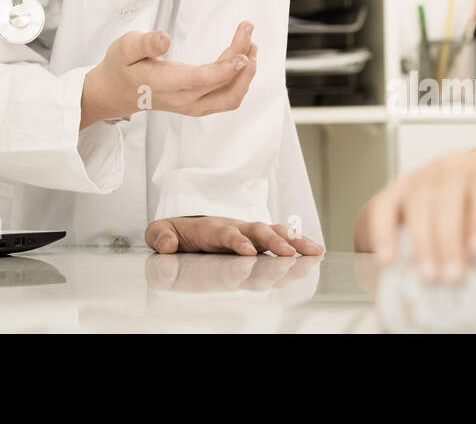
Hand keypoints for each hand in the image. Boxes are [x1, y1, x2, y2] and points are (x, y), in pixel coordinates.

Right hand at [81, 22, 258, 127]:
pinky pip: (226, 97)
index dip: (227, 68)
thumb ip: (144, 43)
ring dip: (246, 74)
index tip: (244, 51)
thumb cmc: (121, 68)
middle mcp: (183, 100)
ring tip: (251, 45)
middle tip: (249, 33)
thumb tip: (163, 38)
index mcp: (166, 84)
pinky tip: (242, 58)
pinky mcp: (198, 104)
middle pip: (225, 89)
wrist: (115, 93)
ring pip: (230, 98)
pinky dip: (240, 79)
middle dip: (244, 63)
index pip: (203, 80)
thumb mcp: (124, 48)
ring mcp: (192, 105)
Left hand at [145, 215, 323, 256]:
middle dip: (272, 241)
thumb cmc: (176, 231)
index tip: (247, 251)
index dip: (236, 240)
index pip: (225, 233)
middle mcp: (235, 227)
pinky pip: (279, 239)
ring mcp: (248, 232)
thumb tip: (168, 245)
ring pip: (273, 232)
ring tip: (312, 250)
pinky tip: (315, 251)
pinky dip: (297, 243)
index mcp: (211, 228)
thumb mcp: (160, 231)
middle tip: (287, 252)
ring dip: (292, 240)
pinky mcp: (257, 240)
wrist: (186, 222)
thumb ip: (160, 236)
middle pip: (256, 230)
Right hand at [364, 143, 475, 281]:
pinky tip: (386, 259)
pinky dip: (381, 231)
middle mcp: (455, 163)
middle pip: (447, 196)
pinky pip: (384, 205)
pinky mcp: (399, 188)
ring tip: (428, 277)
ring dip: (419, 240)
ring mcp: (424, 174)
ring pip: (416, 201)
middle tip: (453, 277)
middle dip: (447, 238)